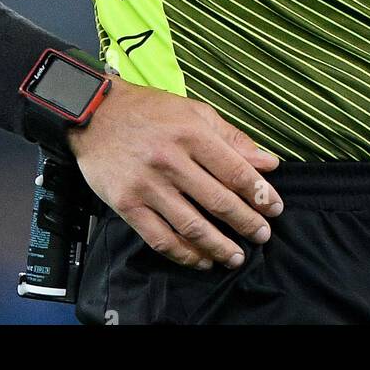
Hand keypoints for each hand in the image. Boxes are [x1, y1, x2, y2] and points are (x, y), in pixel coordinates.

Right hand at [67, 78, 283, 270]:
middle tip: (262, 236)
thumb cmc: (149, 110)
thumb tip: (268, 162)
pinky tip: (201, 259)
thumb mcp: (194, 112)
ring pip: (191, 226)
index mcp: (192, 133)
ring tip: (236, 256)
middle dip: (246, 223)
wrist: (95, 113)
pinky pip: (160, 238)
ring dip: (219, 246)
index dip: (260, 193)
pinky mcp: (127, 205)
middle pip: (218, 201)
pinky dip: (184, 254)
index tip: (275, 208)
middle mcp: (171, 160)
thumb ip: (232, 138)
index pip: (235, 171)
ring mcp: (147, 185)